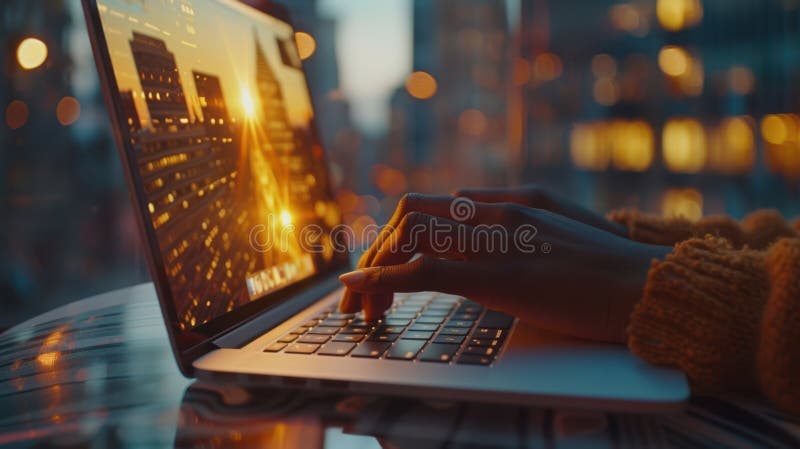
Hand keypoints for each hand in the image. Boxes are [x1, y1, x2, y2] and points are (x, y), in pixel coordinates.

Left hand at [338, 193, 669, 342]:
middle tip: (359, 293)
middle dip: (375, 251)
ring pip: (411, 237)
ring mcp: (498, 241)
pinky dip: (387, 278)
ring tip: (361, 308)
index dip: (394, 238)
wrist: (648, 286)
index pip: (429, 208)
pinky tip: (364, 289)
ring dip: (375, 270)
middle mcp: (497, 212)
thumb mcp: (558, 225)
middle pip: (409, 215)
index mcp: (508, 202)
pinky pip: (429, 270)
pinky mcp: (503, 275)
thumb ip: (514, 214)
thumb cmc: (606, 267)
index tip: (379, 271)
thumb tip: (467, 206)